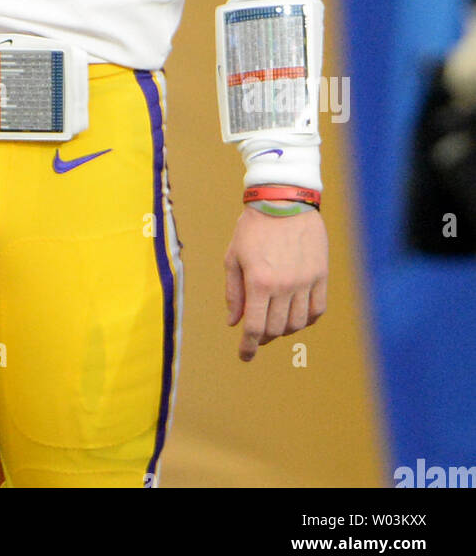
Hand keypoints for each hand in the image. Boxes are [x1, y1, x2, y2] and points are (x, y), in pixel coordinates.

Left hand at [224, 204, 327, 361]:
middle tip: (256, 334)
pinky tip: (296, 314)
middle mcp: (283, 286)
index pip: (254, 327)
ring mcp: (305, 281)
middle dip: (262, 337)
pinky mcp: (321, 275)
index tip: (244, 356)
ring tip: (275, 322)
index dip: (248, 347)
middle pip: (275, 329)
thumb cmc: (253, 227)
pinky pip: (317, 310)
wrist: (283, 199)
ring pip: (297, 323)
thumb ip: (233, 292)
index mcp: (258, 281)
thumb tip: (234, 322)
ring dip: (284, 329)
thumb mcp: (233, 256)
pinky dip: (307, 319)